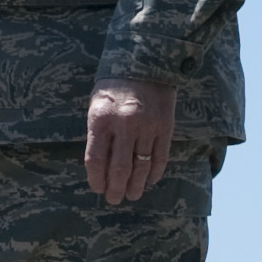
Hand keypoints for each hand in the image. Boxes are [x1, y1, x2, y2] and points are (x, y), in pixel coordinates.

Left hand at [83, 82, 176, 204]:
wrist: (145, 62)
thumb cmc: (114, 86)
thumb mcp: (96, 106)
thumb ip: (97, 134)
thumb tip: (99, 167)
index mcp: (101, 119)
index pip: (95, 160)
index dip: (96, 179)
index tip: (97, 188)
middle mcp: (124, 125)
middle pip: (119, 168)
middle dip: (115, 188)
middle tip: (114, 199)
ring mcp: (147, 127)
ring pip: (141, 167)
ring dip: (135, 186)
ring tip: (132, 195)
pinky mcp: (165, 127)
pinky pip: (160, 158)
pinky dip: (154, 174)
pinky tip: (148, 181)